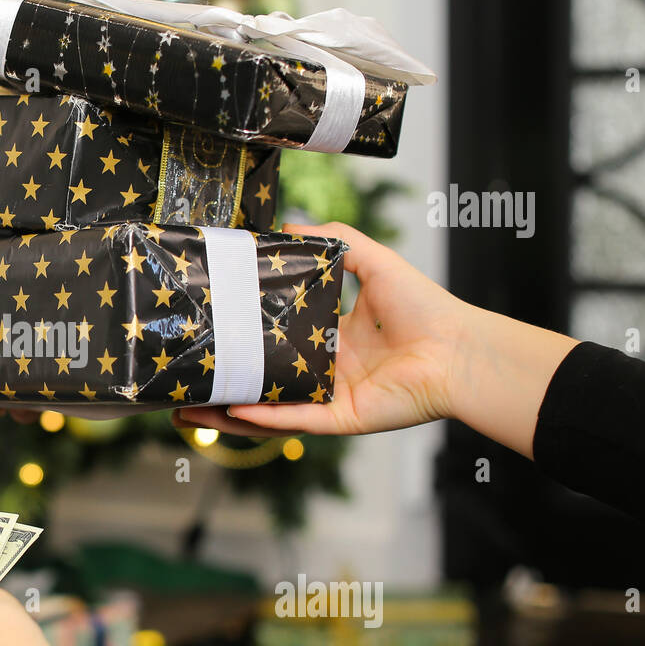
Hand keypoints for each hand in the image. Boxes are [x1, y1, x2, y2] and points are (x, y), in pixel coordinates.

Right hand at [176, 221, 469, 438]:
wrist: (462, 348)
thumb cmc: (427, 309)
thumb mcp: (375, 262)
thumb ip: (337, 243)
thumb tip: (291, 225)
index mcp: (330, 342)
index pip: (274, 344)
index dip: (239, 343)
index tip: (205, 333)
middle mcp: (325, 373)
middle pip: (261, 383)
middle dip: (221, 386)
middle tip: (182, 381)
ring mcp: (329, 399)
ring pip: (268, 411)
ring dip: (228, 413)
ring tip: (188, 410)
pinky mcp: (341, 419)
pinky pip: (295, 420)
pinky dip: (264, 417)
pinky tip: (233, 410)